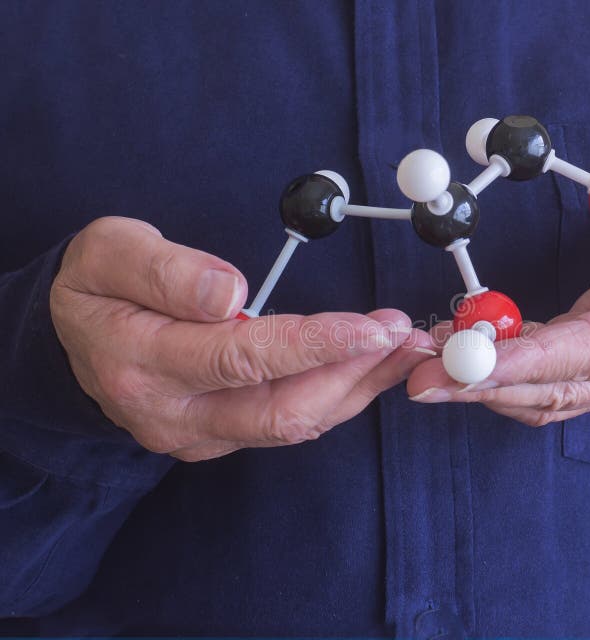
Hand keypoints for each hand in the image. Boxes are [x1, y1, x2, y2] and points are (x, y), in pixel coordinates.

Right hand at [51, 216, 433, 460]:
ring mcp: (196, 435)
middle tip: (406, 335)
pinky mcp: (217, 439)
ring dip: (355, 388)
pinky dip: (334, 397)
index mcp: (141, 362)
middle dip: (353, 373)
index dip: (315, 344)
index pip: (243, 358)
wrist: (75, 339)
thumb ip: (164, 271)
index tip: (373, 326)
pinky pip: (286, 425)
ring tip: (402, 349)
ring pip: (291, 425)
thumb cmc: (98, 286)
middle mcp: (171, 413)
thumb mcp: (109, 252)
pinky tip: (367, 368)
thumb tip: (230, 294)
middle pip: (280, 408)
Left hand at [407, 170, 589, 425]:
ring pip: (545, 396)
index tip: (468, 361)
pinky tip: (462, 350)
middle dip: (483, 385)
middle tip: (420, 379)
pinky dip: (501, 373)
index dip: (527, 359)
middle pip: (555, 388)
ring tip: (426, 363)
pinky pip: (548, 382)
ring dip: (483, 385)